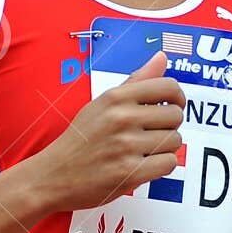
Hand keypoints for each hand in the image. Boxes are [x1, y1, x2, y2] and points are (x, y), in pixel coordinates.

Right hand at [26, 49, 186, 212]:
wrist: (53, 175)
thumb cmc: (81, 139)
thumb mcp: (102, 104)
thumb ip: (136, 81)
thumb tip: (161, 57)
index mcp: (116, 97)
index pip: (168, 86)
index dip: (178, 98)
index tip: (172, 107)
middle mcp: (122, 118)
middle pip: (175, 116)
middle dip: (169, 126)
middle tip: (150, 134)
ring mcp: (126, 146)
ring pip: (174, 141)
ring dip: (164, 149)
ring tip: (142, 151)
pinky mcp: (129, 172)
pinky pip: (168, 164)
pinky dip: (160, 166)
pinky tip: (142, 165)